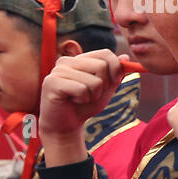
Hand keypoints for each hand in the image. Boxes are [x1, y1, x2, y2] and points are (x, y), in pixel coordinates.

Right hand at [38, 50, 125, 165]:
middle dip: (104, 86)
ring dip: (93, 95)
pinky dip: (83, 100)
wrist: (65, 125)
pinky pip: (82, 90)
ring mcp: (57, 70)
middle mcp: (67, 61)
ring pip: (94, 81)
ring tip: (81, 98)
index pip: (106, 53)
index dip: (116, 68)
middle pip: (102, 66)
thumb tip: (125, 57)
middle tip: (91, 94)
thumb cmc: (85, 105)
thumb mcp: (106, 89)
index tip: (114, 81)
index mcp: (79, 59)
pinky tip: (73, 101)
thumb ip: (116, 74)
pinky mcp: (52, 82)